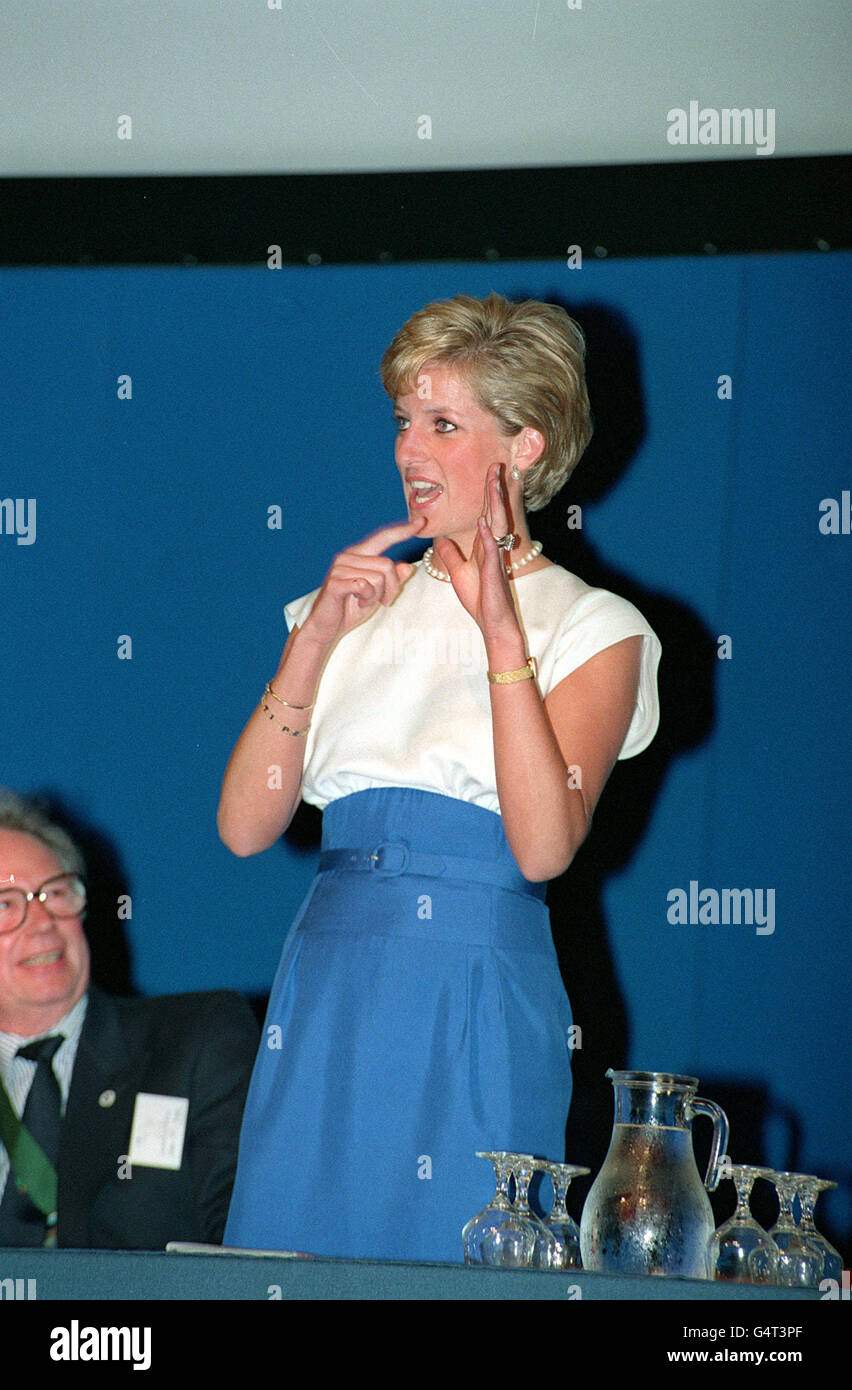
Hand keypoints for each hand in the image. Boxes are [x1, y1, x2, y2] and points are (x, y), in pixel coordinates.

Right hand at [301, 515, 426, 647]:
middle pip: (387, 565)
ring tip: (364, 601)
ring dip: (377, 596)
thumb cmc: (351, 609)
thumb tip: (407, 566)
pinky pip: (365, 586)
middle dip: (392, 588)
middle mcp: (348, 556)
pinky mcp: (335, 582)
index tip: (421, 523)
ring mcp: (340, 568)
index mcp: (358, 554)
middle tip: (384, 601)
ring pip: (378, 577)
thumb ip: (392, 580)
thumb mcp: (378, 594)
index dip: (402, 531)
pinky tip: (358, 602)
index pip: (383, 537)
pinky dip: (367, 599)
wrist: (327, 628)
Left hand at [433, 464, 521, 643]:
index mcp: (484, 546)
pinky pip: (490, 551)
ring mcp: (495, 558)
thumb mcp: (458, 572)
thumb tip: (440, 539)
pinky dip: (486, 536)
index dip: (486, 493)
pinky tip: (482, 522)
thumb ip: (450, 554)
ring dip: (495, 503)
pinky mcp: (495, 572)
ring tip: (494, 482)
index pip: (485, 513)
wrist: (492, 623)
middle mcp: (492, 547)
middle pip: (493, 512)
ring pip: (495, 524)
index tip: (488, 472)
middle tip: (496, 465)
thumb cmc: (479, 599)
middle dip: (494, 488)